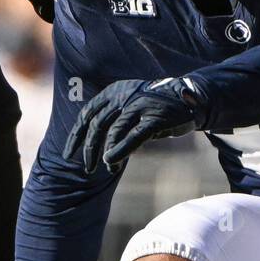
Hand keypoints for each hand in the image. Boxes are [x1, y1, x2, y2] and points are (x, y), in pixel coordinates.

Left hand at [63, 76, 203, 173]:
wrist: (191, 98)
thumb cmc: (157, 107)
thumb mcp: (132, 108)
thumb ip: (116, 123)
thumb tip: (104, 153)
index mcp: (114, 92)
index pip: (87, 114)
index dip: (76, 136)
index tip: (68, 153)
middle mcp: (124, 96)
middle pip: (97, 124)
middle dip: (89, 149)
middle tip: (87, 168)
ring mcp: (140, 106)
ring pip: (114, 131)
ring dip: (106, 153)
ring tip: (108, 168)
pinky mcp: (155, 118)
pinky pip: (134, 136)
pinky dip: (121, 150)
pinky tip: (112, 161)